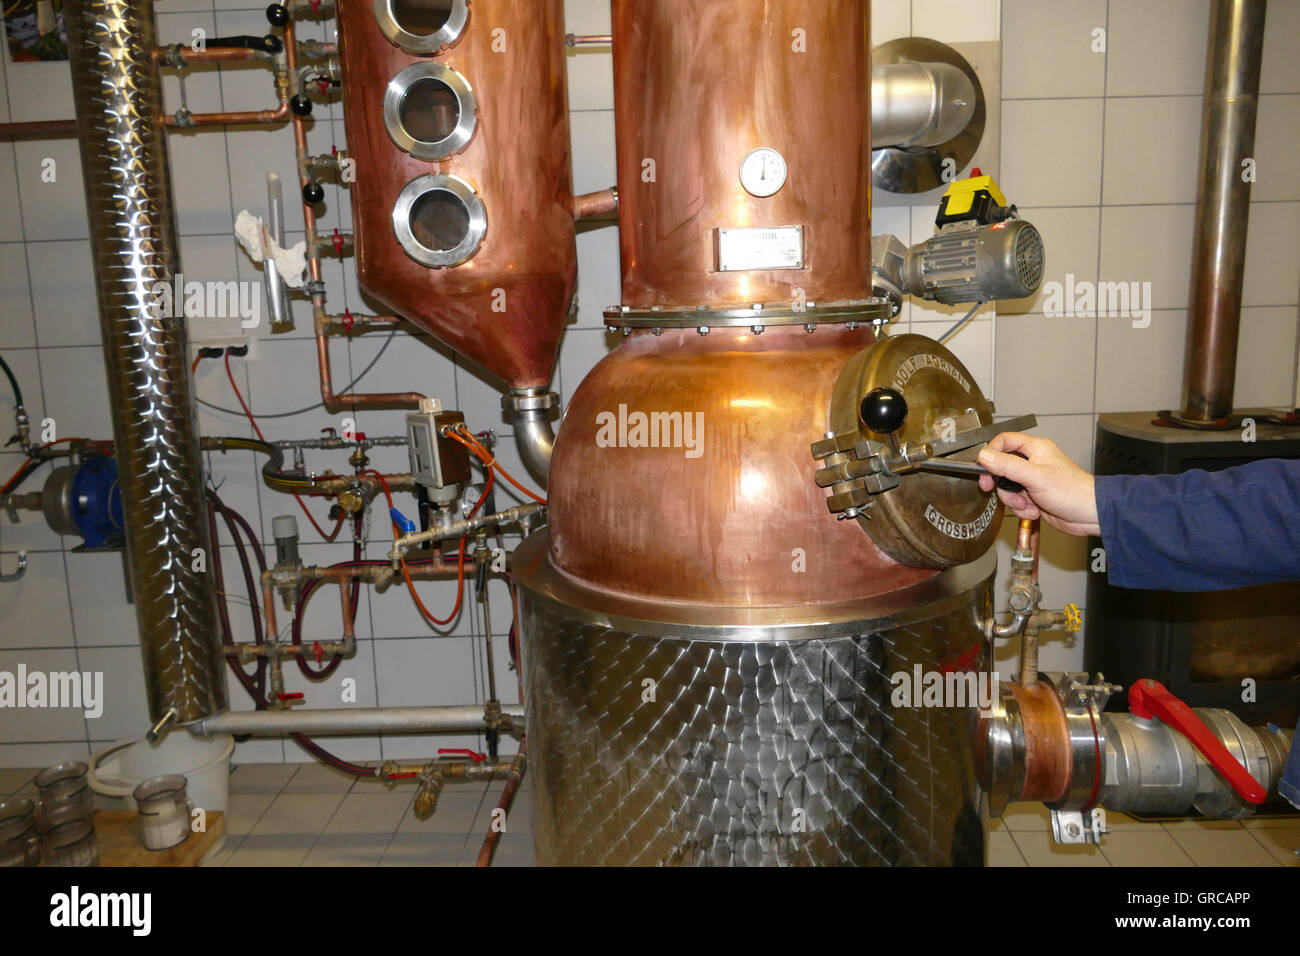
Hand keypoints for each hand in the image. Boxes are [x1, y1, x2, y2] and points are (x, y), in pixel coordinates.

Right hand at [977, 432, 1099, 536]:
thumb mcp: (1035, 476)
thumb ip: (1007, 465)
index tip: (983, 467)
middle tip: (991, 488)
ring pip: (1007, 487)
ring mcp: (1033, 480)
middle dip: (999, 482)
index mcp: (1035, 449)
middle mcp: (1033, 462)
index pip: (1004, 441)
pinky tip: (1035, 511)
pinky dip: (1022, 508)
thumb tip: (985, 456)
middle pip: (1002, 466)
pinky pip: (1017, 500)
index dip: (991, 453)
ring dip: (1013, 500)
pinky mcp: (1034, 496)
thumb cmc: (1072, 492)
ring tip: (1027, 504)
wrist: (1090, 514)